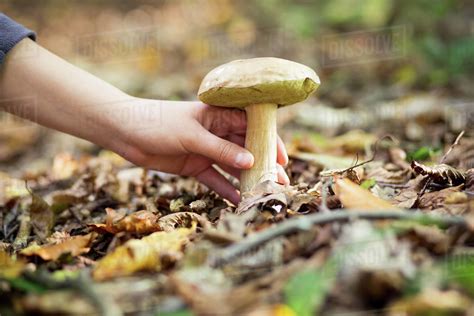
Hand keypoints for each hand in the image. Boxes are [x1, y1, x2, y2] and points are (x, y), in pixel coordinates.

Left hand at [111, 99, 288, 203]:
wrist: (125, 132)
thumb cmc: (158, 123)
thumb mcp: (192, 135)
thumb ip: (221, 149)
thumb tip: (251, 162)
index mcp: (219, 115)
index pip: (251, 126)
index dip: (269, 141)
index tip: (282, 159)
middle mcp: (217, 132)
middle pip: (246, 149)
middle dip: (263, 165)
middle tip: (279, 182)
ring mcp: (207, 149)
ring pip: (233, 166)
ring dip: (247, 179)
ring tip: (264, 194)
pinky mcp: (195, 165)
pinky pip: (215, 179)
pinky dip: (225, 189)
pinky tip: (238, 201)